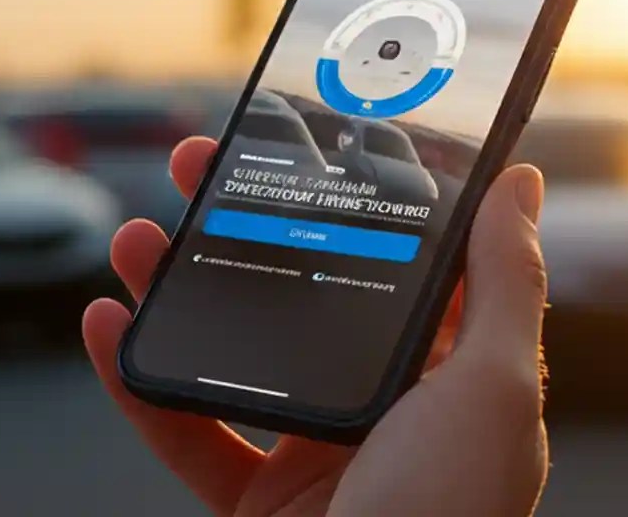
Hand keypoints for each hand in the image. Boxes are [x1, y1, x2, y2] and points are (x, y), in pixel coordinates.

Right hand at [83, 137, 548, 516]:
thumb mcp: (491, 392)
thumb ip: (503, 285)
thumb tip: (517, 186)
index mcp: (439, 377)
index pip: (387, 262)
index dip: (340, 197)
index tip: (297, 146)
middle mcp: (374, 409)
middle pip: (293, 296)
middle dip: (237, 229)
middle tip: (195, 173)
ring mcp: (309, 453)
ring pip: (228, 352)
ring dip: (171, 291)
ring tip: (135, 242)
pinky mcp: (253, 496)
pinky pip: (182, 426)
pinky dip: (136, 382)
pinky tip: (109, 330)